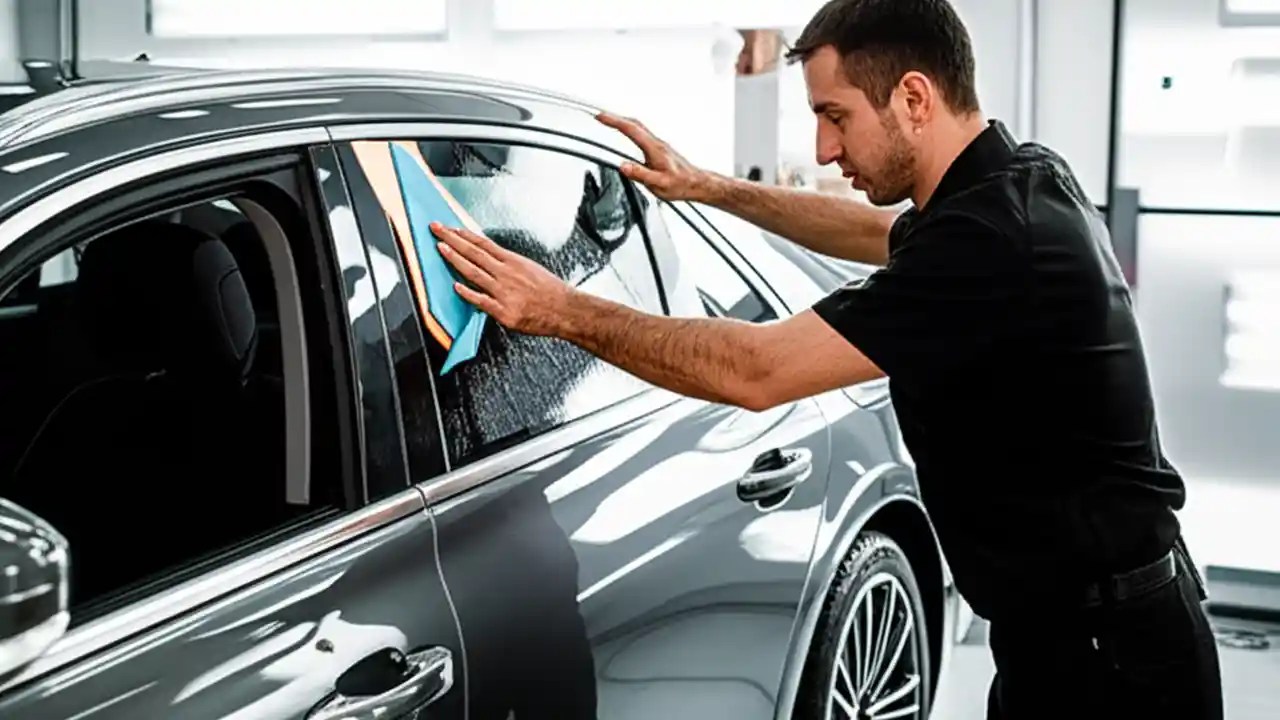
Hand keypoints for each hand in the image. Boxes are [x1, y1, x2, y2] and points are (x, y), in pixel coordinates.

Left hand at [431, 223, 574, 336]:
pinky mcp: (504, 311)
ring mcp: (504, 292)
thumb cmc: (550, 291)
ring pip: (474, 272)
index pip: (483, 243)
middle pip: (474, 252)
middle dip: (452, 239)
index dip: (464, 234)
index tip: (449, 227)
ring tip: (440, 248)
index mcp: (513, 261)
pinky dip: (467, 293)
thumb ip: (508, 264)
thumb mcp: (530, 268)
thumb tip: (488, 257)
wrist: (566, 310)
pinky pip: (481, 300)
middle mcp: (507, 273)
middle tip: (436, 229)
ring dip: (455, 259)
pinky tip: (455, 286)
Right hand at [596, 111, 719, 201]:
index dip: (614, 121)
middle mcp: (656, 143)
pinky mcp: (659, 149)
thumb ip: (640, 174)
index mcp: (654, 149)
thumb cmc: (680, 184)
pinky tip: (629, 133)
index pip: (631, 130)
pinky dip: (631, 128)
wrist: (696, 183)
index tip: (601, 116)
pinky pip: (642, 133)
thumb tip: (623, 166)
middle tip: (601, 116)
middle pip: (634, 123)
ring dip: (623, 121)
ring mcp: (658, 145)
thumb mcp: (658, 183)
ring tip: (610, 121)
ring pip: (639, 127)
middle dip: (615, 117)